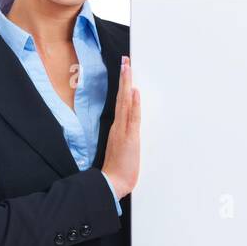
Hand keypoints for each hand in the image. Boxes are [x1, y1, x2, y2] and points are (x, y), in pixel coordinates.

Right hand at [102, 55, 139, 199]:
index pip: (121, 103)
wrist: (112, 184)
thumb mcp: (121, 151)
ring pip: (125, 103)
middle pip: (121, 97)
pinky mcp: (129, 138)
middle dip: (124, 78)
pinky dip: (134, 104)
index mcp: (116, 129)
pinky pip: (132, 118)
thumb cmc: (116, 171)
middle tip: (126, 60)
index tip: (124, 70)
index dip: (122, 86)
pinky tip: (134, 91)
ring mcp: (123, 131)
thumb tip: (128, 131)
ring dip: (127, 84)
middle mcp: (118, 126)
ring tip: (128, 67)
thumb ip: (123, 139)